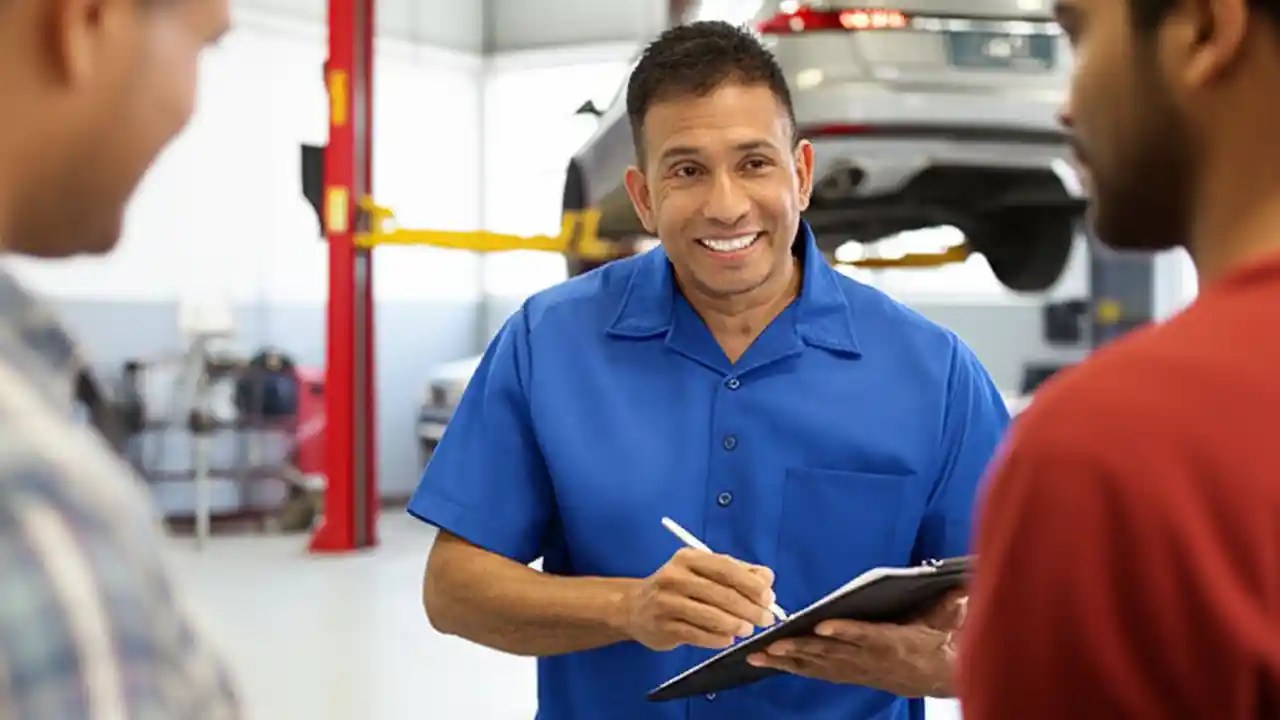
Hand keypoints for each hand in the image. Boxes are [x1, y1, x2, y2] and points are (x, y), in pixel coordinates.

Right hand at [623, 548, 777, 651]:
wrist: (635, 607)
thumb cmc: (679, 588)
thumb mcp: (703, 572)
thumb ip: (737, 572)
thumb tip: (767, 578)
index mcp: (689, 558)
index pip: (725, 568)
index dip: (750, 583)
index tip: (768, 597)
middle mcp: (675, 576)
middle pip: (719, 593)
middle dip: (748, 607)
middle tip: (765, 619)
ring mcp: (666, 602)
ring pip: (709, 615)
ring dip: (734, 624)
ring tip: (748, 630)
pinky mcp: (663, 626)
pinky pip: (696, 634)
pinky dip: (716, 639)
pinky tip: (727, 640)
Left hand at [746, 590, 965, 697]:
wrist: (944, 674)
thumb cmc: (942, 640)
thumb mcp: (950, 618)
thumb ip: (950, 603)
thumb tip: (961, 584)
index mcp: (897, 642)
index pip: (869, 636)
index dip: (846, 633)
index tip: (823, 627)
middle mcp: (874, 659)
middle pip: (833, 654)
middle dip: (800, 649)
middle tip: (771, 644)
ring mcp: (861, 669)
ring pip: (820, 665)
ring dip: (788, 661)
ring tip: (759, 655)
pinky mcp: (852, 673)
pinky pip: (819, 671)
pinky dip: (794, 667)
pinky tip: (771, 663)